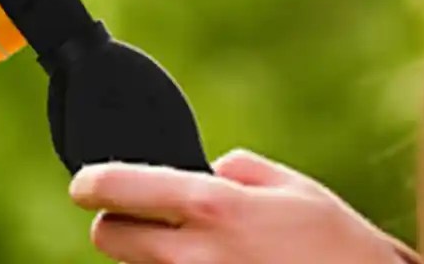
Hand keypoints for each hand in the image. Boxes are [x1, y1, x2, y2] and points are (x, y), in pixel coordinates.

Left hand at [68, 149, 409, 263]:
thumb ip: (238, 169)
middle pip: (108, 238)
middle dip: (119, 224)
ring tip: (204, 254)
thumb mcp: (295, 189)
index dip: (91, 182)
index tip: (84, 184)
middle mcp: (195, 257)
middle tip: (148, 221)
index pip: (118, 188)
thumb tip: (206, 169)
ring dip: (152, 261)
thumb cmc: (339, 249)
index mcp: (213, 208)